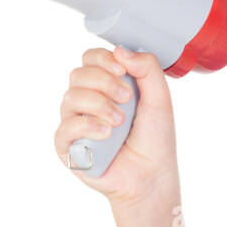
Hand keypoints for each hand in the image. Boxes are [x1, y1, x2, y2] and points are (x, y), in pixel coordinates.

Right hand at [54, 46, 179, 208]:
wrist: (152, 175)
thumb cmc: (155, 138)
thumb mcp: (160, 98)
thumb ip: (147, 68)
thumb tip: (120, 51)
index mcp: (106, 85)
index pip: (91, 58)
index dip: (103, 60)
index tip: (122, 72)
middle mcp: (87, 100)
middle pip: (78, 74)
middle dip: (104, 82)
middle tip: (126, 99)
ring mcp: (74, 122)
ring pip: (70, 97)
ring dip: (99, 105)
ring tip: (119, 122)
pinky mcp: (67, 146)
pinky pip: (65, 126)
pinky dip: (87, 125)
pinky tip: (106, 134)